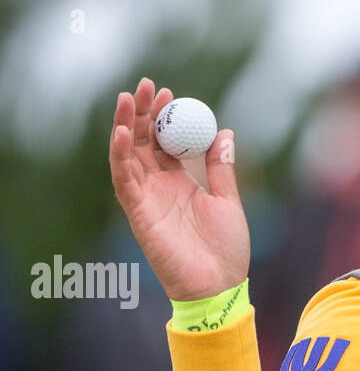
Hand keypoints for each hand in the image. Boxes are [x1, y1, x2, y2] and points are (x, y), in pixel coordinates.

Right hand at [109, 76, 250, 301]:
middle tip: (148, 85)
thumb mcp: (228, 202)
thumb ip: (221, 168)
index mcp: (180, 184)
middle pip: (143, 142)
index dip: (164, 118)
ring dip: (126, 125)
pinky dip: (120, 155)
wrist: (220, 285)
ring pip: (128, 155)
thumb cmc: (227, 250)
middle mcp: (159, 188)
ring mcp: (146, 199)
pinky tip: (124, 132)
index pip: (165, 143)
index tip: (171, 94)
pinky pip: (123, 179)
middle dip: (143, 113)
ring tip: (129, 97)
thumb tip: (224, 132)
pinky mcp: (138, 212)